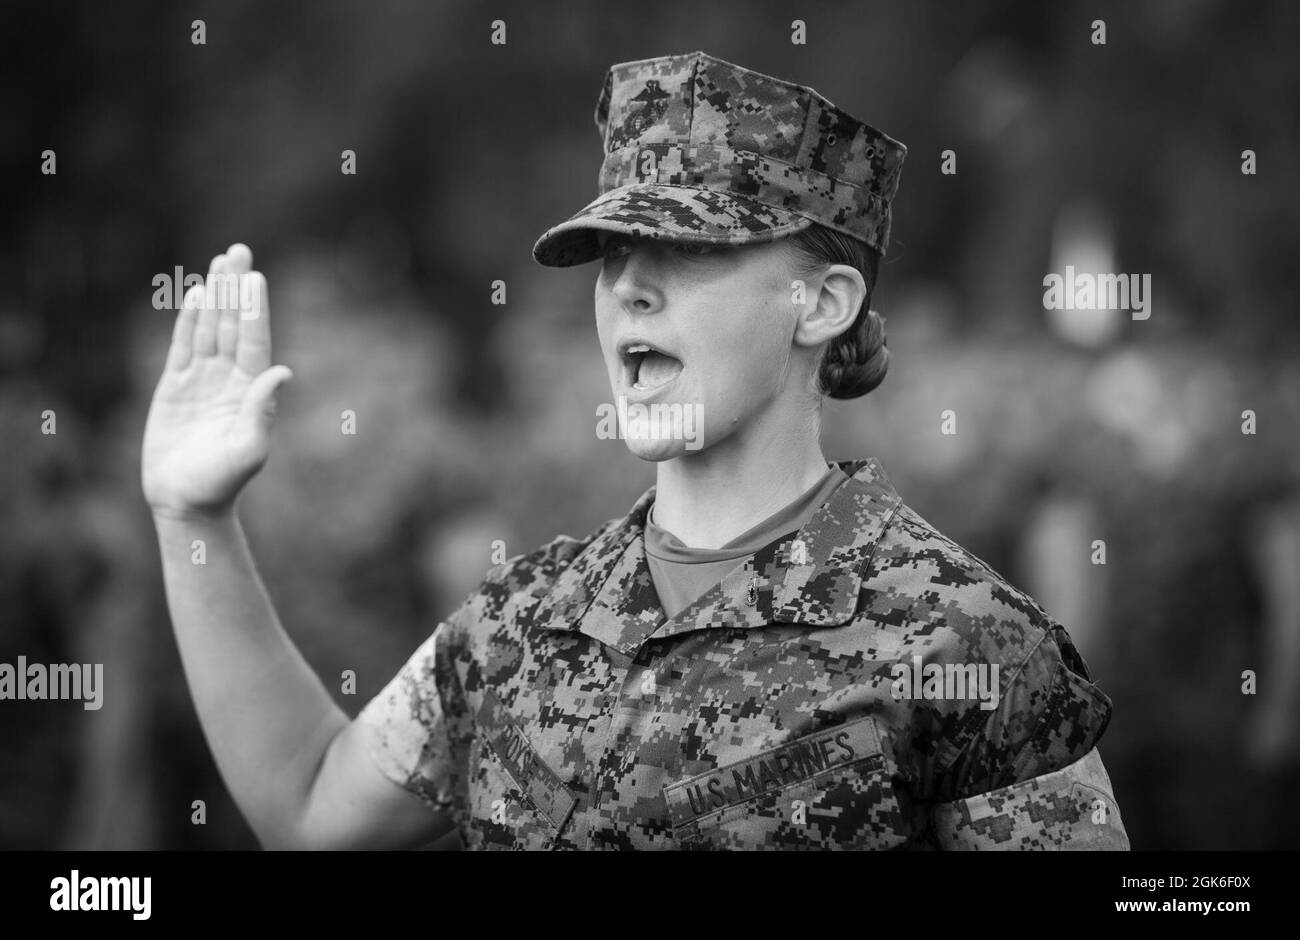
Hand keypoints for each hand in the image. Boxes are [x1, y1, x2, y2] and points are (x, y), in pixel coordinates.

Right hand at [142, 244, 293, 518]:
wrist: (186, 501)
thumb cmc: (222, 482)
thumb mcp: (249, 449)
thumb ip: (263, 411)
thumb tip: (283, 372)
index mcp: (251, 391)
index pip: (253, 340)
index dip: (253, 309)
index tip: (255, 278)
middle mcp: (230, 379)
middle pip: (232, 324)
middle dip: (235, 288)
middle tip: (239, 250)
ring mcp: (203, 380)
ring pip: (208, 327)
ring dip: (214, 295)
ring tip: (219, 262)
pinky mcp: (176, 386)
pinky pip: (183, 345)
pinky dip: (188, 319)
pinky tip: (194, 293)